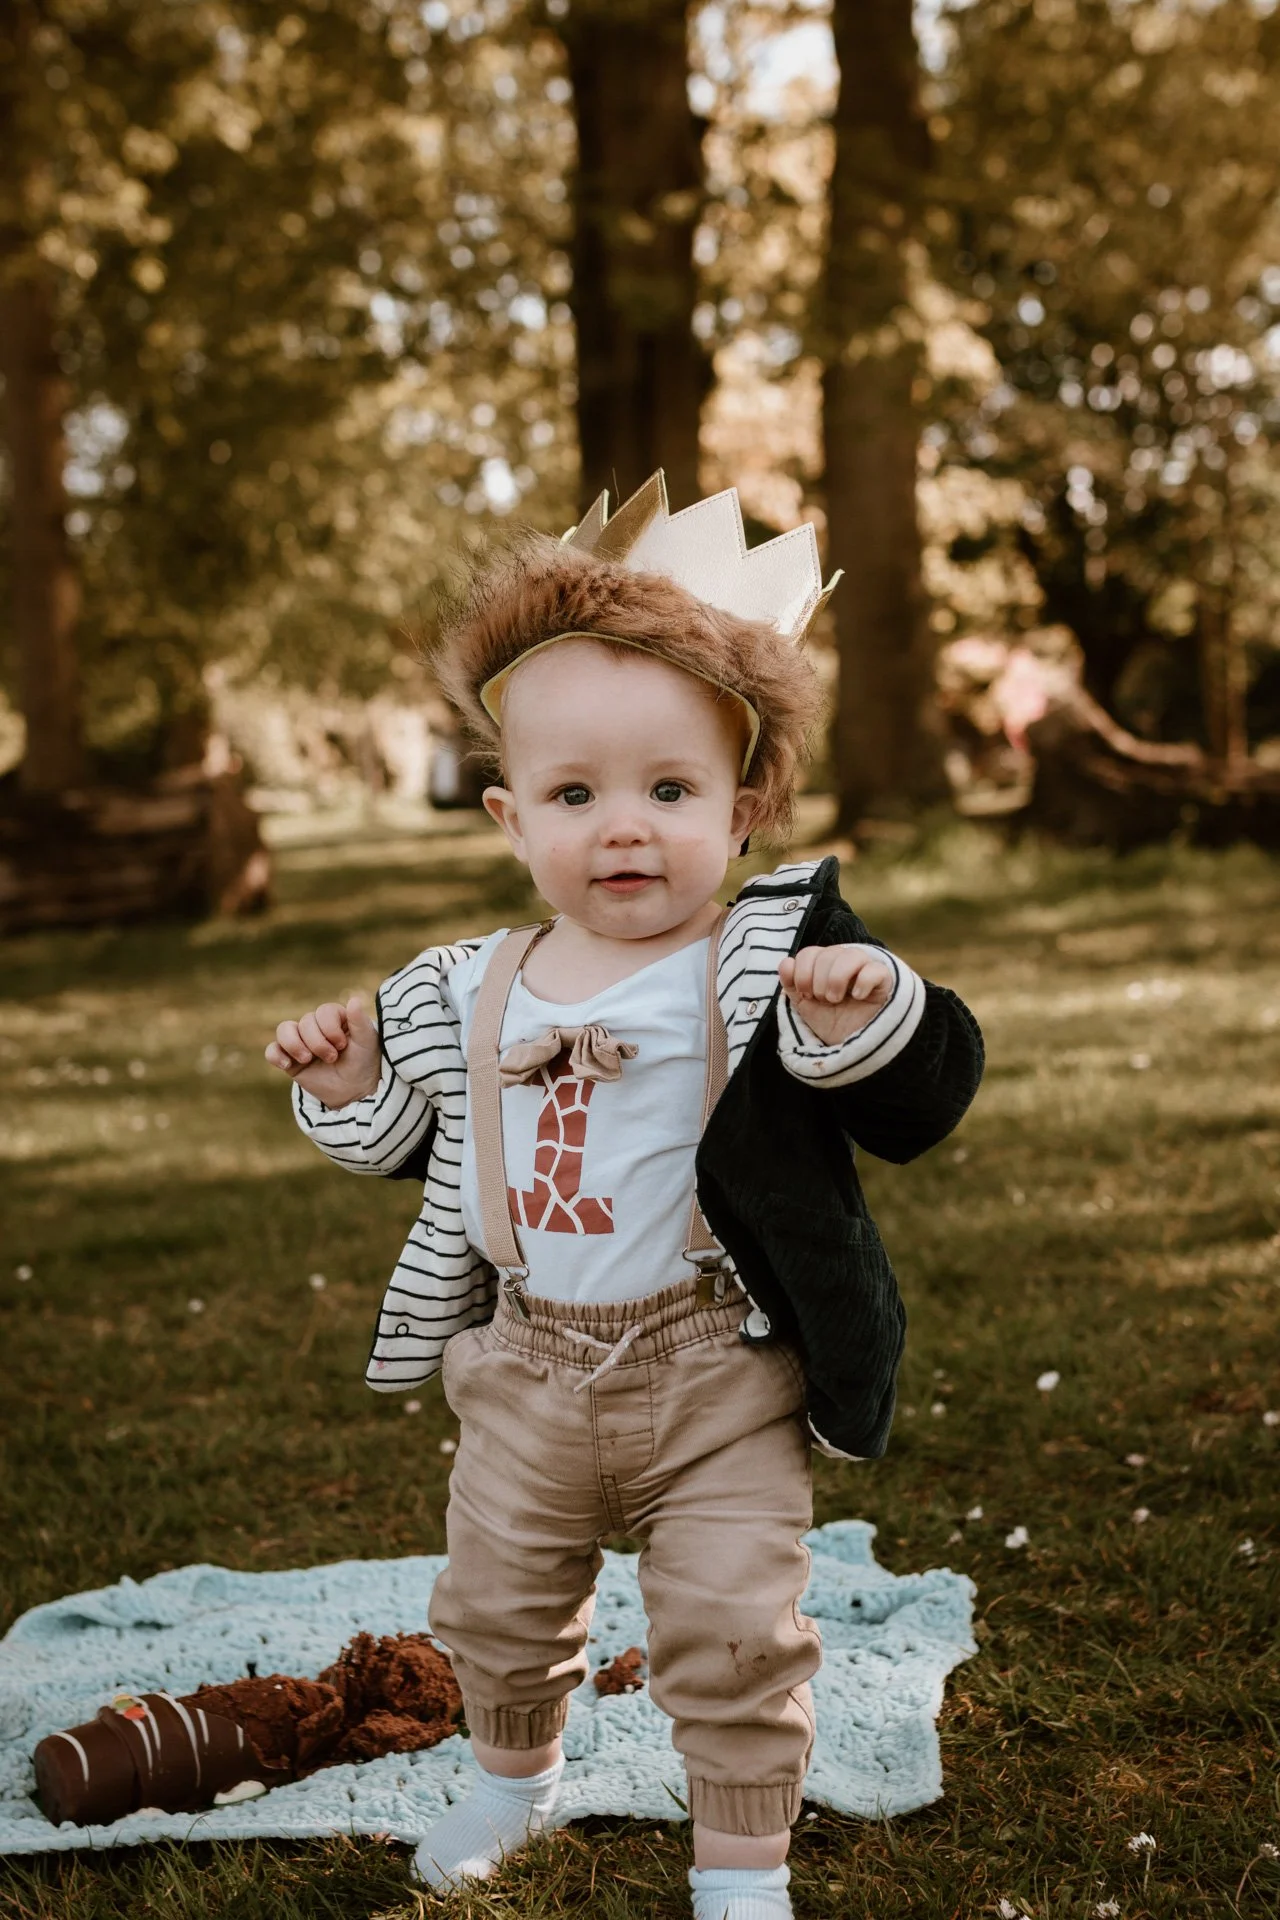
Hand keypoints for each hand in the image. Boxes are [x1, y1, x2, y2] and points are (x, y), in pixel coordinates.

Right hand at [265, 995, 381, 1107]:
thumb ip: (359, 1020)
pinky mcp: (290, 1060)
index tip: (343, 1046)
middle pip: (305, 1022)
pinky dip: (276, 1055)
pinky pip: (272, 1050)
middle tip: (332, 1058)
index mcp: (334, 1017)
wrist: (354, 1091)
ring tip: (307, 1060)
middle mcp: (315, 1026)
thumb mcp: (367, 1041)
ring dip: (295, 1045)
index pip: (322, 1011)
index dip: (330, 1029)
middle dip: (318, 1043)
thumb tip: (354, 999)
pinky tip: (288, 1066)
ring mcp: (301, 1042)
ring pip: (284, 1030)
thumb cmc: (364, 1062)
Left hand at [777, 943, 894, 1045]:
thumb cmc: (830, 1021)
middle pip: (828, 954)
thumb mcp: (805, 1005)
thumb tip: (786, 962)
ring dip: (837, 979)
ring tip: (836, 1000)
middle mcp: (845, 961)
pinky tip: (858, 997)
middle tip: (824, 1000)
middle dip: (819, 981)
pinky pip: (875, 969)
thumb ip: (792, 983)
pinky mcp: (885, 981)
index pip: (809, 953)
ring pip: (852, 955)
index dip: (802, 973)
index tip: (806, 995)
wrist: (852, 1044)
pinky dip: (863, 982)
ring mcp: (866, 969)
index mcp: (825, 963)